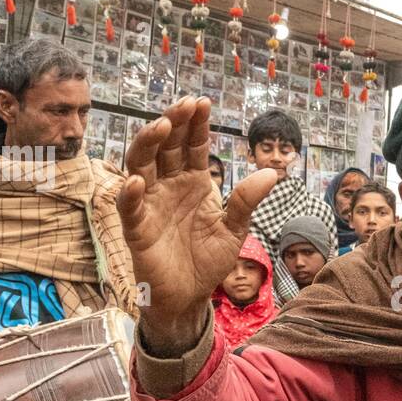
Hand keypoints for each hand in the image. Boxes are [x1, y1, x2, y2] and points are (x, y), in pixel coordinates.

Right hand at [119, 96, 286, 353]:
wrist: (190, 297)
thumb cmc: (208, 261)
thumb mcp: (234, 230)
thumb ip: (246, 201)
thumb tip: (271, 172)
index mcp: (192, 182)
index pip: (191, 145)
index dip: (196, 125)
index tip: (203, 102)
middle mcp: (168, 186)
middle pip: (165, 147)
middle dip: (173, 124)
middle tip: (184, 105)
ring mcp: (150, 204)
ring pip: (141, 165)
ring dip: (148, 145)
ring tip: (160, 126)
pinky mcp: (137, 228)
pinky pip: (130, 207)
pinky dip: (132, 194)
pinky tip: (138, 181)